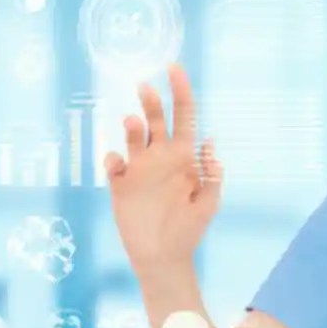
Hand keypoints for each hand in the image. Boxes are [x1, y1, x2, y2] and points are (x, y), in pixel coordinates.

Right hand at [104, 64, 222, 276]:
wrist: (164, 258)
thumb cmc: (189, 229)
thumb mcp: (209, 202)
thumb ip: (211, 174)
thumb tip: (209, 142)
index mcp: (184, 157)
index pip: (183, 116)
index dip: (180, 91)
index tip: (174, 69)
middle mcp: (161, 157)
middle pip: (156, 119)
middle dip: (152, 100)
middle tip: (145, 86)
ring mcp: (139, 169)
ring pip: (134, 135)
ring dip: (133, 125)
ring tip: (133, 122)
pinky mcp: (121, 184)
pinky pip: (115, 163)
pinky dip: (115, 158)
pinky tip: (120, 166)